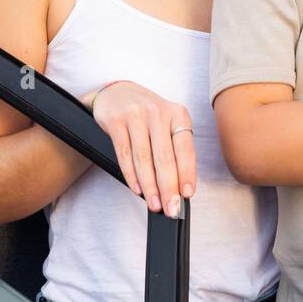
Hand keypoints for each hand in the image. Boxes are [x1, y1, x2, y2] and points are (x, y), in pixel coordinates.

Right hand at [87, 81, 195, 217]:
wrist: (117, 93)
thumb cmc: (147, 114)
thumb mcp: (167, 124)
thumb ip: (174, 149)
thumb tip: (180, 186)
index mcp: (177, 113)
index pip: (185, 149)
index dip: (187, 173)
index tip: (187, 194)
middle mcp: (158, 112)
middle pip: (164, 157)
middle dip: (168, 188)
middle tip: (171, 208)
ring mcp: (135, 116)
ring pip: (144, 159)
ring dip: (150, 186)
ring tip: (155, 204)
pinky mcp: (116, 121)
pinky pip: (124, 155)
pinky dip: (131, 176)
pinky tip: (137, 189)